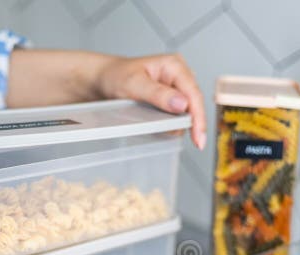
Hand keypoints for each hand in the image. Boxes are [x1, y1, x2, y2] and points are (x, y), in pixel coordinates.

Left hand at [7, 50, 205, 148]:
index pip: (193, 93)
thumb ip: (158, 94)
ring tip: (166, 132)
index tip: (198, 137)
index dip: (198, 117)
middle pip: (194, 103)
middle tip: (195, 143)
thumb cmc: (114, 77)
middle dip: (193, 123)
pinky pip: (177, 115)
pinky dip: (172, 125)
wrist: (101, 80)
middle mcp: (178, 75)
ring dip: (180, 124)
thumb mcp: (133, 85)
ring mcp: (175, 88)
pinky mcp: (170, 99)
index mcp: (174, 65)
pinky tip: (164, 130)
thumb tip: (182, 104)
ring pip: (187, 111)